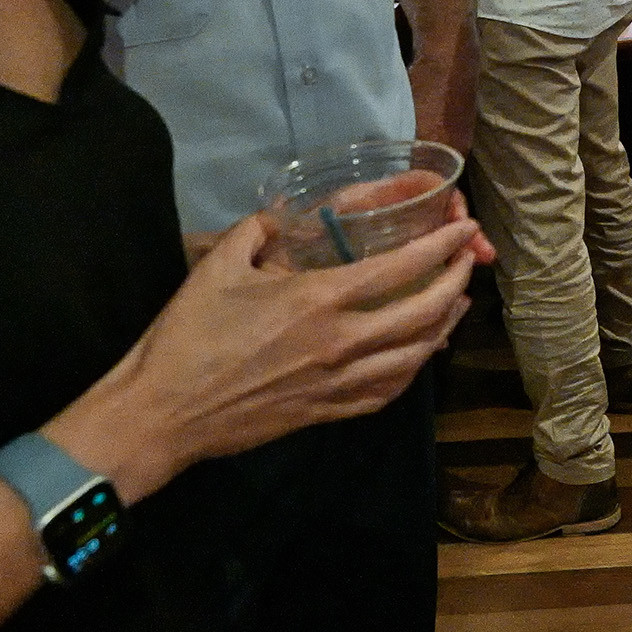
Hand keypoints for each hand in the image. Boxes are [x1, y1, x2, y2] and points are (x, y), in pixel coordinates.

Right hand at [49, 209, 480, 501]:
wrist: (164, 413)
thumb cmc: (188, 336)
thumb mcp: (219, 266)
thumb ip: (258, 231)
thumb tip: (281, 219)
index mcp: (319, 300)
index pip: (402, 268)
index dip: (441, 245)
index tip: (462, 225)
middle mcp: (341, 343)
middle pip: (425, 312)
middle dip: (456, 280)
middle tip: (468, 258)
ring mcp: (339, 384)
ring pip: (416, 356)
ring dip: (445, 324)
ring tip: (458, 302)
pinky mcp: (329, 413)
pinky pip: (389, 392)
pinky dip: (415, 369)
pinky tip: (420, 353)